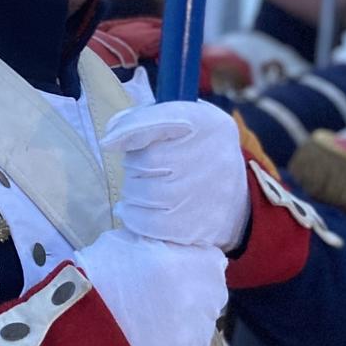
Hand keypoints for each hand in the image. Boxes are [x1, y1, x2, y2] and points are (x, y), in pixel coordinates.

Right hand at [74, 228, 226, 345]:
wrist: (75, 337)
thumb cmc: (96, 281)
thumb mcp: (124, 244)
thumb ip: (154, 246)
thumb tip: (160, 249)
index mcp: (201, 266)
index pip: (209, 264)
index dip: (186, 268)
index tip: (166, 274)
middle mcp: (209, 303)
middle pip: (205, 299)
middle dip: (184, 299)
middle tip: (149, 304)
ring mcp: (198, 340)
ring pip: (194, 332)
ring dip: (176, 330)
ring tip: (139, 331)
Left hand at [103, 100, 249, 251]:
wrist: (236, 198)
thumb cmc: (198, 152)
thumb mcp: (184, 121)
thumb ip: (146, 118)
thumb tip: (110, 140)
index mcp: (206, 122)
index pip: (159, 120)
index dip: (129, 129)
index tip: (109, 142)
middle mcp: (208, 155)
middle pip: (142, 160)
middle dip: (135, 164)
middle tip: (150, 168)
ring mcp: (201, 194)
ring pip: (138, 191)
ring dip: (134, 190)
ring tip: (151, 187)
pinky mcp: (192, 226)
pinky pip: (144, 221)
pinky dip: (134, 215)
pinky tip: (145, 209)